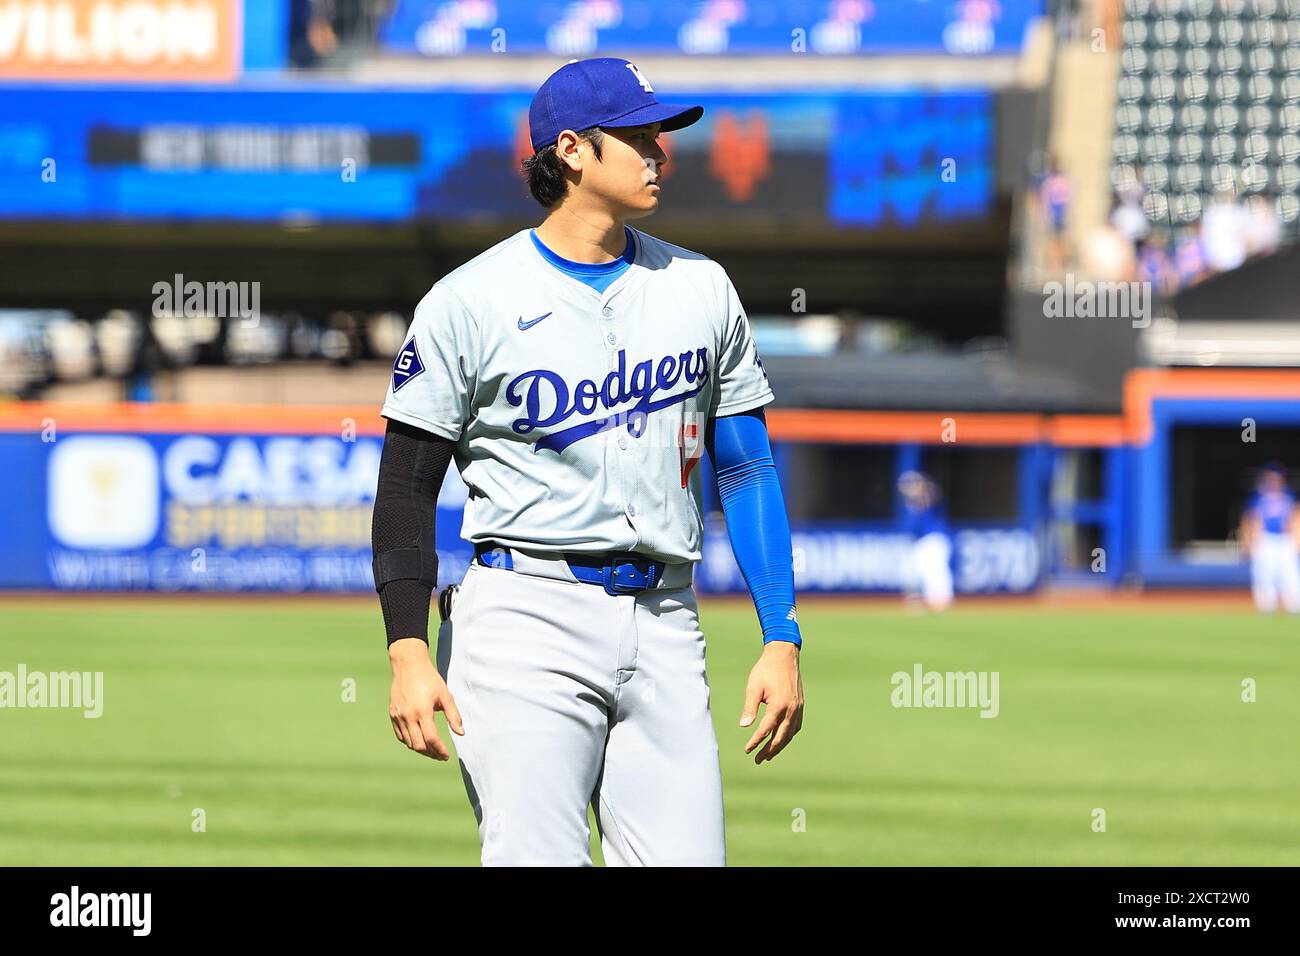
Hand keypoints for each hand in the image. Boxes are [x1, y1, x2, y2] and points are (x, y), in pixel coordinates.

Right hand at [388, 637, 463, 760]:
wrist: (408, 665)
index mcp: (423, 711)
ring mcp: (398, 716)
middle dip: (431, 754)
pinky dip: (410, 742)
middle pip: (419, 745)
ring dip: (421, 749)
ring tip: (432, 750)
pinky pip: (401, 736)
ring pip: (409, 743)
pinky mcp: (393, 714)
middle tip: (441, 755)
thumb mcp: (445, 695)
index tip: (447, 755)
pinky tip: (420, 741)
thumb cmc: (430, 679)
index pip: (431, 739)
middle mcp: (408, 715)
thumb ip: (453, 715)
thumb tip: (461, 733)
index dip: (440, 750)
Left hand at [739, 640, 803, 763]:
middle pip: (780, 737)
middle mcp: (791, 709)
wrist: (784, 655)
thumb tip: (744, 726)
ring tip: (769, 755)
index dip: (756, 742)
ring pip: (790, 734)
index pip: (766, 730)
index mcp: (779, 705)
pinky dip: (788, 735)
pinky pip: (796, 726)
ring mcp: (798, 708)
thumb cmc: (766, 670)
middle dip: (769, 750)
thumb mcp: (753, 687)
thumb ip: (749, 708)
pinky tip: (782, 739)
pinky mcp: (800, 705)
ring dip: (779, 746)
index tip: (747, 750)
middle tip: (758, 760)